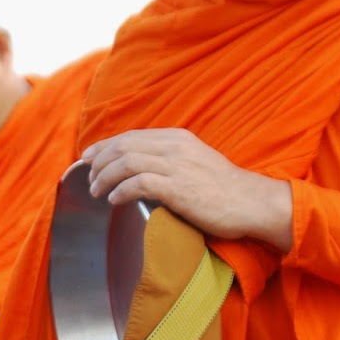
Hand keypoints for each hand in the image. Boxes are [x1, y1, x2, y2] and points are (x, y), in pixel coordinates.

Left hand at [82, 129, 294, 251]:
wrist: (252, 202)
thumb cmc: (225, 190)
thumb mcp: (196, 164)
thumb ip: (171, 162)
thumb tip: (144, 171)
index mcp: (178, 138)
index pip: (132, 137)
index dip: (105, 146)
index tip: (88, 157)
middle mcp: (175, 147)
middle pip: (124, 146)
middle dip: (99, 161)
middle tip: (88, 177)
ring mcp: (176, 166)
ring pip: (126, 162)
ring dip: (105, 177)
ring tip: (96, 191)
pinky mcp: (178, 188)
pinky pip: (138, 183)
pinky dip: (120, 190)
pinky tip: (113, 200)